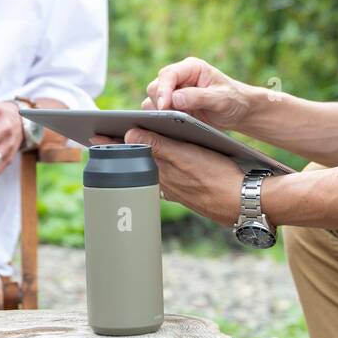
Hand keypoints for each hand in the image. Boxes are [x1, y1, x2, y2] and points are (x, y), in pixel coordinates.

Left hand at [89, 127, 244, 225]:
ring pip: (148, 172)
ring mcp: (176, 190)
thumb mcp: (189, 155)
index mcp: (162, 170)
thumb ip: (159, 144)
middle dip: (118, 151)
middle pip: (135, 163)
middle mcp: (165, 182)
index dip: (110, 143)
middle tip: (100, 140)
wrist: (246, 203)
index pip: (129, 153)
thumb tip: (130, 134)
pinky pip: (163, 181)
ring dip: (136, 160)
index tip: (92, 134)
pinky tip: (155, 169)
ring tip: (122, 149)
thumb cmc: (220, 176)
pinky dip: (154, 170)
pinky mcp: (188, 194)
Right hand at [142, 56, 253, 130]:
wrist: (239, 111)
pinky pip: (156, 112)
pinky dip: (159, 120)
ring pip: (152, 100)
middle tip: (171, 119)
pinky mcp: (172, 107)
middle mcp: (179, 78)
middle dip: (160, 103)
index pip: (168, 75)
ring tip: (174, 123)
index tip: (164, 106)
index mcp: (191, 68)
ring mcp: (173, 92)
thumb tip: (174, 99)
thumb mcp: (221, 99)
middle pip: (155, 87)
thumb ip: (199, 97)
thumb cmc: (234, 100)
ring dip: (159, 112)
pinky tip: (171, 127)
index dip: (163, 90)